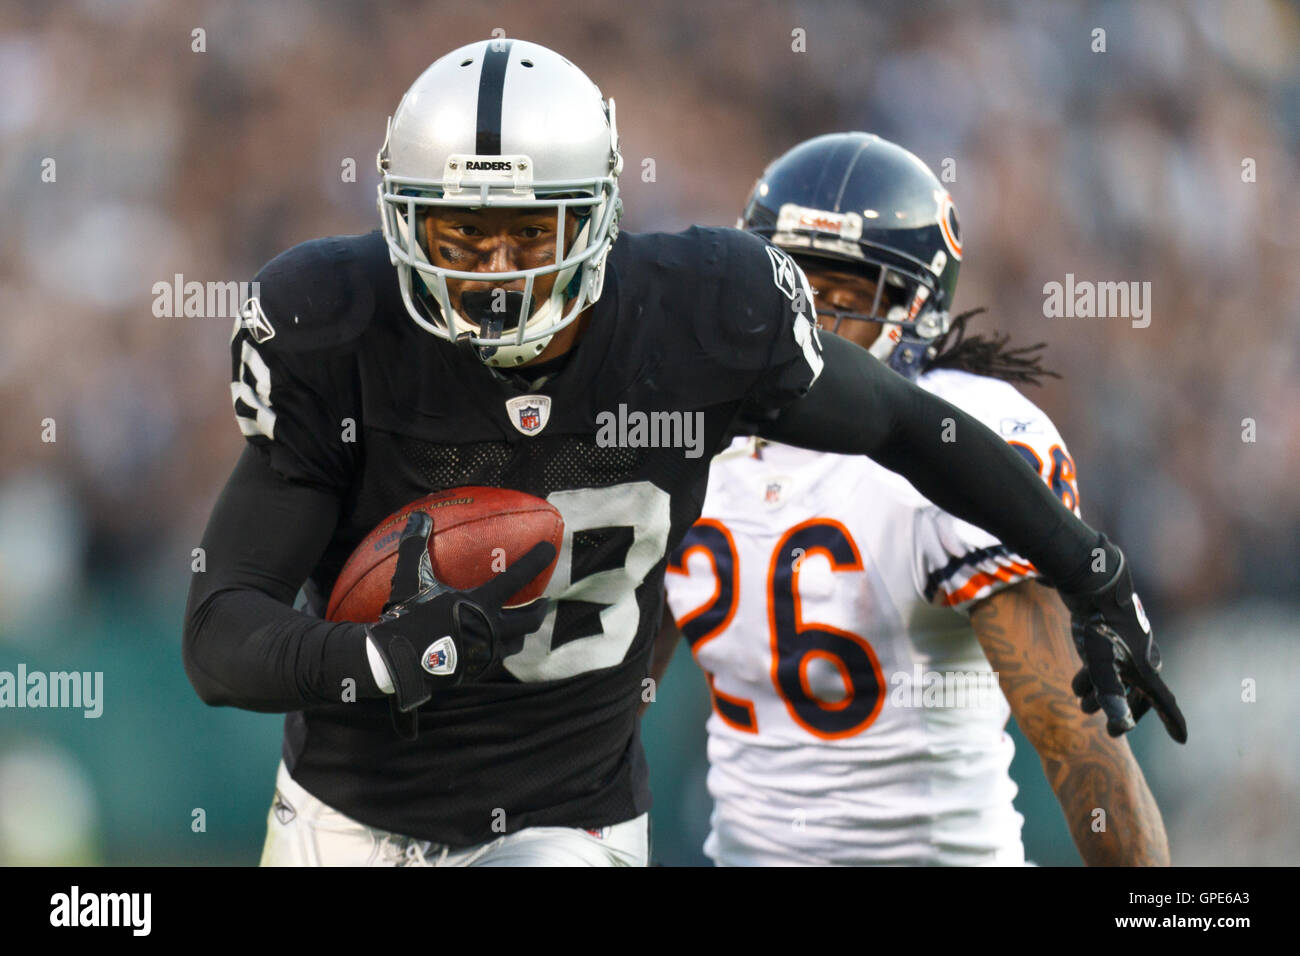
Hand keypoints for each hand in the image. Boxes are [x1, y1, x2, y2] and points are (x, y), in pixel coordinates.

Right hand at [366, 511, 552, 737]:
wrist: (394, 664)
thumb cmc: (405, 618)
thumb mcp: (410, 579)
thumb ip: (416, 546)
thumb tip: (419, 516)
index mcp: (480, 604)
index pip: (518, 577)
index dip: (536, 560)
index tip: (549, 550)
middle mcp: (490, 629)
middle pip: (529, 620)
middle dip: (540, 609)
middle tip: (543, 601)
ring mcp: (485, 654)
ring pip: (516, 643)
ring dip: (521, 632)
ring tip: (520, 625)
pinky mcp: (475, 671)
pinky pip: (495, 659)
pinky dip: (499, 649)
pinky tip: (491, 645)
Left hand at [1059, 539, 1186, 742]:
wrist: (1091, 580)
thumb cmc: (1099, 621)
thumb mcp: (1101, 659)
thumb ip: (1109, 692)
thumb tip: (1122, 726)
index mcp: (1145, 666)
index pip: (1163, 700)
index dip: (1172, 721)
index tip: (1182, 740)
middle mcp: (1142, 657)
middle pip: (1140, 694)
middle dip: (1124, 711)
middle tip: (1109, 732)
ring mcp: (1128, 645)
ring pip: (1120, 679)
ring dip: (1102, 694)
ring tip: (1081, 705)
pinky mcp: (1112, 634)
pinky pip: (1110, 664)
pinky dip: (1096, 676)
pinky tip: (1078, 682)